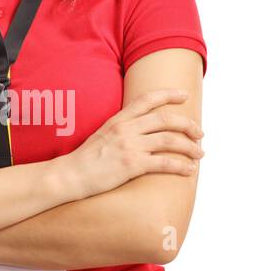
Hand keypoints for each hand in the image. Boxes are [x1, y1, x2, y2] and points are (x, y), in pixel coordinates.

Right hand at [57, 88, 203, 199]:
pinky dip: (181, 165)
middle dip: (188, 125)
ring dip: (189, 146)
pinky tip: (189, 169)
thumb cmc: (85, 160)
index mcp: (119, 119)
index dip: (169, 94)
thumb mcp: (102, 134)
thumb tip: (140, 131)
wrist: (70, 175)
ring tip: (200, 153)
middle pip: (166, 120)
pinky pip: (164, 163)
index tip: (184, 95)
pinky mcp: (132, 165)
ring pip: (170, 140)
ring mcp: (130, 146)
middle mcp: (126, 129)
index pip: (148, 99)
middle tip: (200, 133)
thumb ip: (121, 129)